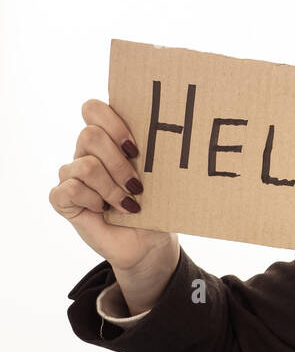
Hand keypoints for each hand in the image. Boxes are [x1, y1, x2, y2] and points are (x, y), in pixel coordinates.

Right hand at [50, 98, 177, 273]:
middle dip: (119, 163)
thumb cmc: (157, 205)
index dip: (113, 122)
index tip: (136, 148)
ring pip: (86, 166)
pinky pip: (70, 189)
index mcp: (109, 139)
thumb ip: (156, 154)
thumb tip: (175, 137)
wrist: (149, 242)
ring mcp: (72, 174)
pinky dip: (94, 201)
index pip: (94, 109)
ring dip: (113, 189)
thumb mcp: (162, 177)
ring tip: (129, 205)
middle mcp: (87, 152)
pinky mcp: (62, 198)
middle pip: (89, 135)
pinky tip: (105, 210)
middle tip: (137, 186)